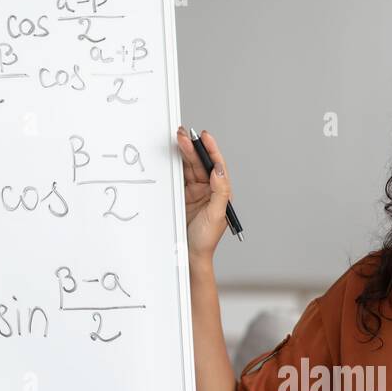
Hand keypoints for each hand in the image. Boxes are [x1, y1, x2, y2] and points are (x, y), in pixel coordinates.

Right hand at [175, 125, 230, 261]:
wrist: (189, 255)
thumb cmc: (205, 240)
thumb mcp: (216, 215)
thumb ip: (220, 191)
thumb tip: (219, 170)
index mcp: (221, 193)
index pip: (217, 167)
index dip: (211, 150)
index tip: (205, 137)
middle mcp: (208, 190)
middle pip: (201, 164)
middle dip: (193, 148)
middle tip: (184, 135)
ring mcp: (194, 192)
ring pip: (189, 168)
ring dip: (183, 153)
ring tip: (178, 139)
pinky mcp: (181, 196)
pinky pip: (178, 177)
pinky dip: (174, 166)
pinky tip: (171, 155)